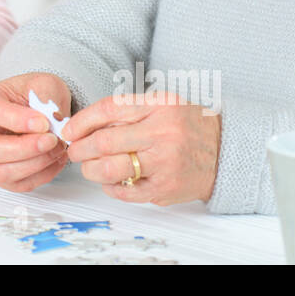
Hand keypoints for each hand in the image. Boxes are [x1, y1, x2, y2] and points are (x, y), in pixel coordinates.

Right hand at [0, 73, 70, 191]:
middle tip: (52, 140)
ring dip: (34, 164)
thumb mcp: (43, 82)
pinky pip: (17, 184)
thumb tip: (53, 118)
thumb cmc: (33, 95)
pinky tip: (56, 160)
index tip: (44, 123)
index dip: (18, 120)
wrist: (37, 108)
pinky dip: (41, 175)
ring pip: (0, 172)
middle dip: (25, 148)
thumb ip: (47, 95)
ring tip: (57, 149)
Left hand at [62, 91, 220, 204]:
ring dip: (90, 169)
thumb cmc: (187, 125)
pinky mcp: (165, 188)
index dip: (82, 121)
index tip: (70, 130)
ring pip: (111, 169)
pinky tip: (109, 181)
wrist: (224, 151)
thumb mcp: (162, 103)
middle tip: (74, 151)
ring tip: (89, 166)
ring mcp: (164, 163)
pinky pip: (125, 191)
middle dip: (80, 148)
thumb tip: (84, 124)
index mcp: (159, 106)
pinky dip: (110, 187)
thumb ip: (128, 109)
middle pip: (104, 142)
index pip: (108, 109)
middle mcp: (162, 133)